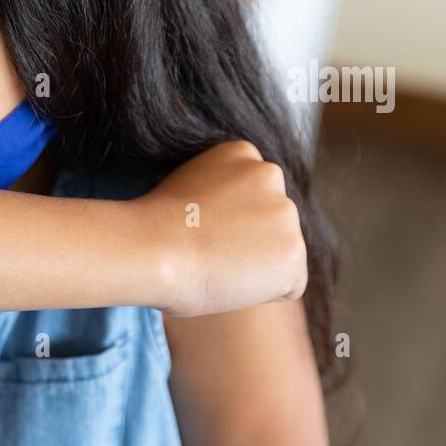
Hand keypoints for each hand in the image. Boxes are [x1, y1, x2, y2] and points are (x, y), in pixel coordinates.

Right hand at [136, 140, 307, 316]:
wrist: (152, 248)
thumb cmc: (154, 228)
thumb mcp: (188, 188)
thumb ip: (219, 195)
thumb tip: (230, 221)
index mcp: (242, 154)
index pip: (251, 197)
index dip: (225, 224)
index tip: (198, 229)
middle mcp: (270, 174)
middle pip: (270, 224)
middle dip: (246, 242)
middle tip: (206, 251)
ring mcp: (286, 213)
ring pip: (280, 254)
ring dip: (255, 266)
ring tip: (216, 265)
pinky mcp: (294, 252)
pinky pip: (289, 284)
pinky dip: (265, 292)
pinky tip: (232, 281)